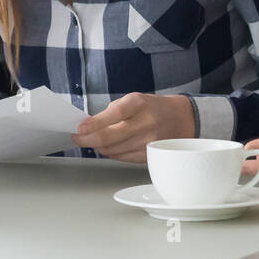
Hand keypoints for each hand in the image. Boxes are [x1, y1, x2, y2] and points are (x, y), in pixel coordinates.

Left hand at [70, 92, 194, 162]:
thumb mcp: (133, 100)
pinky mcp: (149, 155)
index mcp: (138, 103)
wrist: (181, 119)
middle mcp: (145, 123)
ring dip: (98, 146)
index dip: (92, 124)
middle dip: (87, 140)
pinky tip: (110, 146)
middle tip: (78, 139)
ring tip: (94, 140)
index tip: (79, 129)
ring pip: (112, 150)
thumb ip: (112, 112)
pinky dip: (112, 153)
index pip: (112, 115)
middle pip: (109, 138)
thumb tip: (88, 127)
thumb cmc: (151, 108)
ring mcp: (148, 141)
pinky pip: (122, 158)